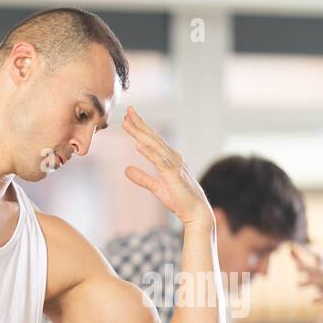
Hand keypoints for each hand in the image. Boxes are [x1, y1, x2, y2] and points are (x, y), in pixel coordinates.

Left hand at [121, 106, 213, 229]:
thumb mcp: (156, 187)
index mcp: (168, 159)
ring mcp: (174, 165)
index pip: (152, 140)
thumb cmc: (180, 199)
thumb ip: (143, 178)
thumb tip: (126, 169)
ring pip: (155, 146)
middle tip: (128, 110)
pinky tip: (138, 145)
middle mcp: (172, 158)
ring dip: (141, 134)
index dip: (140, 128)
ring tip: (129, 124)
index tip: (128, 118)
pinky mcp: (174, 176)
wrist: (195, 212)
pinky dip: (149, 152)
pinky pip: (159, 162)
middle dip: (140, 124)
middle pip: (153, 138)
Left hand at [290, 244, 322, 309]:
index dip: (312, 252)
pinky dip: (321, 298)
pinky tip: (311, 302)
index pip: (320, 257)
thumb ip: (301, 260)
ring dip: (310, 281)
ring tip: (296, 285)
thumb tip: (290, 248)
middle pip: (320, 268)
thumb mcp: (313, 269)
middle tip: (295, 268)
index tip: (303, 247)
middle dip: (308, 267)